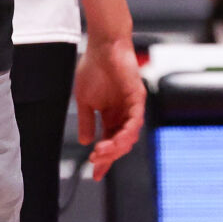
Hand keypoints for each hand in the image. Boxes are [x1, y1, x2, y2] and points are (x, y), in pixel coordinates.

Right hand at [74, 34, 145, 180]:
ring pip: (129, 136)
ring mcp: (132, 107)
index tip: (95, 175)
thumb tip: (84, 142)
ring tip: (101, 151)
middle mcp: (124, 114)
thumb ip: (86, 121)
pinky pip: (136, 120)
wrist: (102, 46)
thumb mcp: (85, 101)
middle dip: (108, 156)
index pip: (110, 142)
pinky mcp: (138, 97)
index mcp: (111, 115)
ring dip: (116, 147)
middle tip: (95, 161)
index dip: (104, 160)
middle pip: (120, 144)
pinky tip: (116, 140)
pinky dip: (127, 132)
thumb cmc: (93, 68)